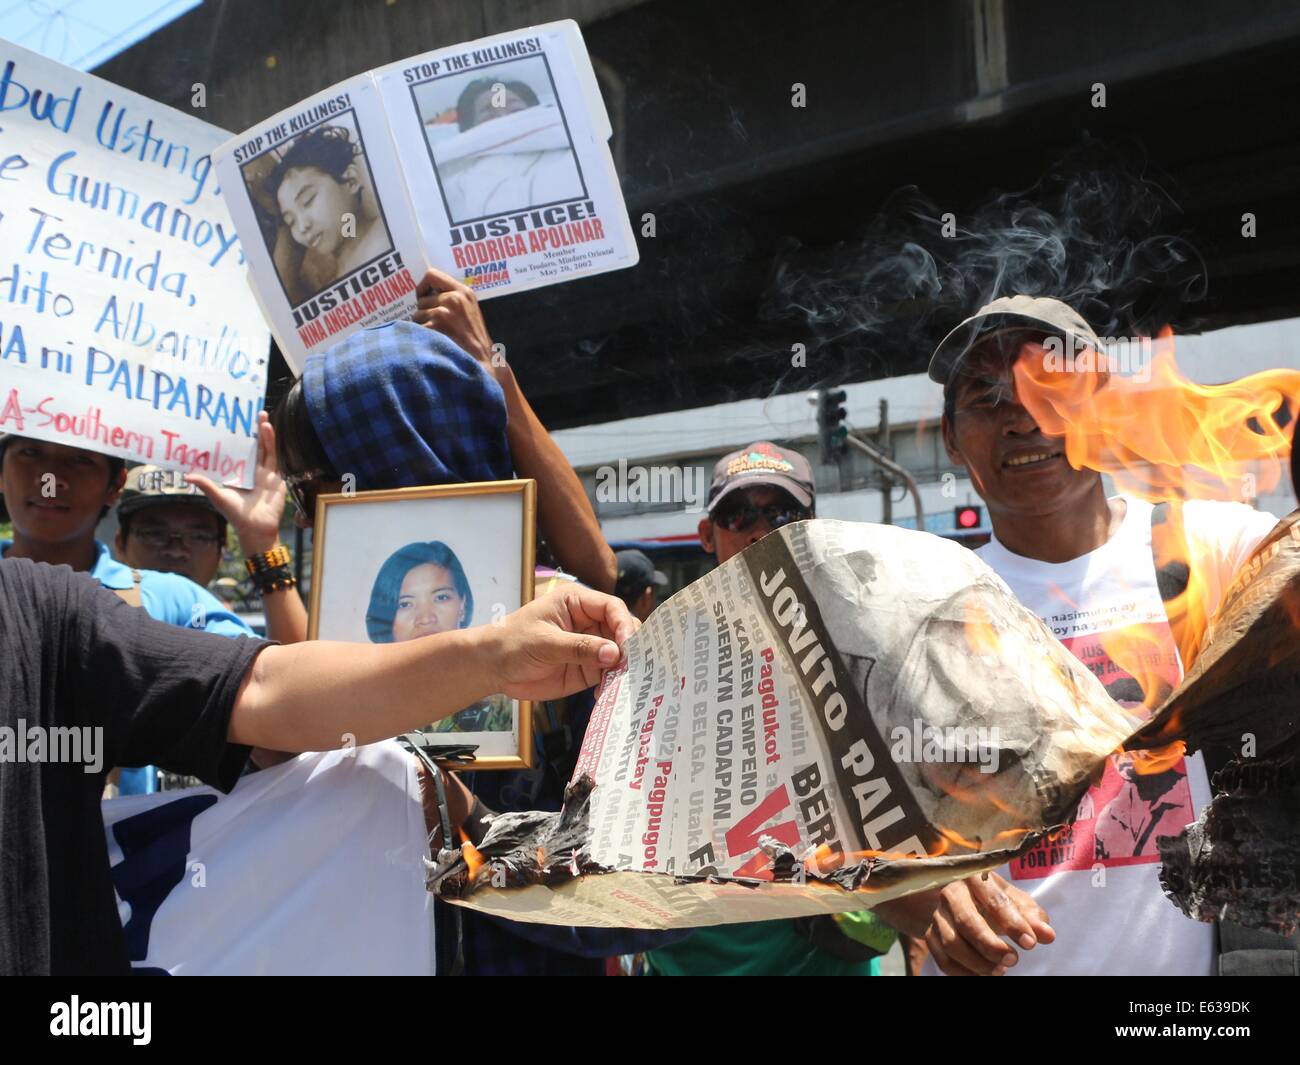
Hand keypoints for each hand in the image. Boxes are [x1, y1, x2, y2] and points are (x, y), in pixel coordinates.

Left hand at [187, 412, 285, 554]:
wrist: (256, 529)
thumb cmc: (236, 515)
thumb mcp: (218, 497)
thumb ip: (205, 484)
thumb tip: (186, 475)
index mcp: (239, 474)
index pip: (238, 452)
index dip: (237, 438)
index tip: (234, 424)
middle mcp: (252, 471)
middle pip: (254, 447)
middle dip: (253, 431)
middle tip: (251, 413)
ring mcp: (265, 473)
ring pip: (265, 449)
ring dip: (265, 433)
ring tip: (262, 417)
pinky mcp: (276, 477)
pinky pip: (274, 457)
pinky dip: (272, 443)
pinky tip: (269, 431)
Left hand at [413, 267, 500, 375]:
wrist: (481, 361)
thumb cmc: (473, 337)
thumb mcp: (469, 309)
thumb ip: (452, 297)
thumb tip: (425, 293)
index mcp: (463, 292)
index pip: (431, 275)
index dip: (422, 286)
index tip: (422, 297)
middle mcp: (453, 299)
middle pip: (421, 300)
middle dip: (424, 313)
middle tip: (438, 326)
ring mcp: (444, 313)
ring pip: (417, 315)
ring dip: (422, 326)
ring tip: (439, 335)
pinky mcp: (435, 327)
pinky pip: (417, 328)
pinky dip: (423, 337)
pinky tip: (437, 343)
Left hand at [480, 586, 637, 701]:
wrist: (493, 668)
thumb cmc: (513, 643)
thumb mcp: (545, 643)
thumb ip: (579, 648)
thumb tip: (614, 653)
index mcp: (578, 603)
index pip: (611, 607)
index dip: (624, 624)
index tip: (627, 645)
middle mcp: (589, 622)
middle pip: (622, 630)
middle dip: (630, 647)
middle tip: (632, 666)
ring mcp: (590, 646)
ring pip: (620, 654)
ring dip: (624, 668)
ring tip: (623, 682)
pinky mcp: (588, 669)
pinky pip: (609, 675)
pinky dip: (613, 684)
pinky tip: (607, 694)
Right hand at [923, 872, 1054, 974]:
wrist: (963, 897)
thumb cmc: (995, 899)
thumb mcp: (1016, 901)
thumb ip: (1033, 917)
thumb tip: (1047, 935)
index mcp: (975, 877)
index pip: (994, 900)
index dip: (1013, 924)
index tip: (1030, 944)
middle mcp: (951, 893)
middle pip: (967, 922)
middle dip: (991, 946)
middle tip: (1013, 960)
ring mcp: (938, 915)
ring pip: (952, 943)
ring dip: (978, 962)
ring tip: (1001, 970)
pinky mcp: (930, 934)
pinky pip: (944, 960)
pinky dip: (964, 973)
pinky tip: (984, 974)